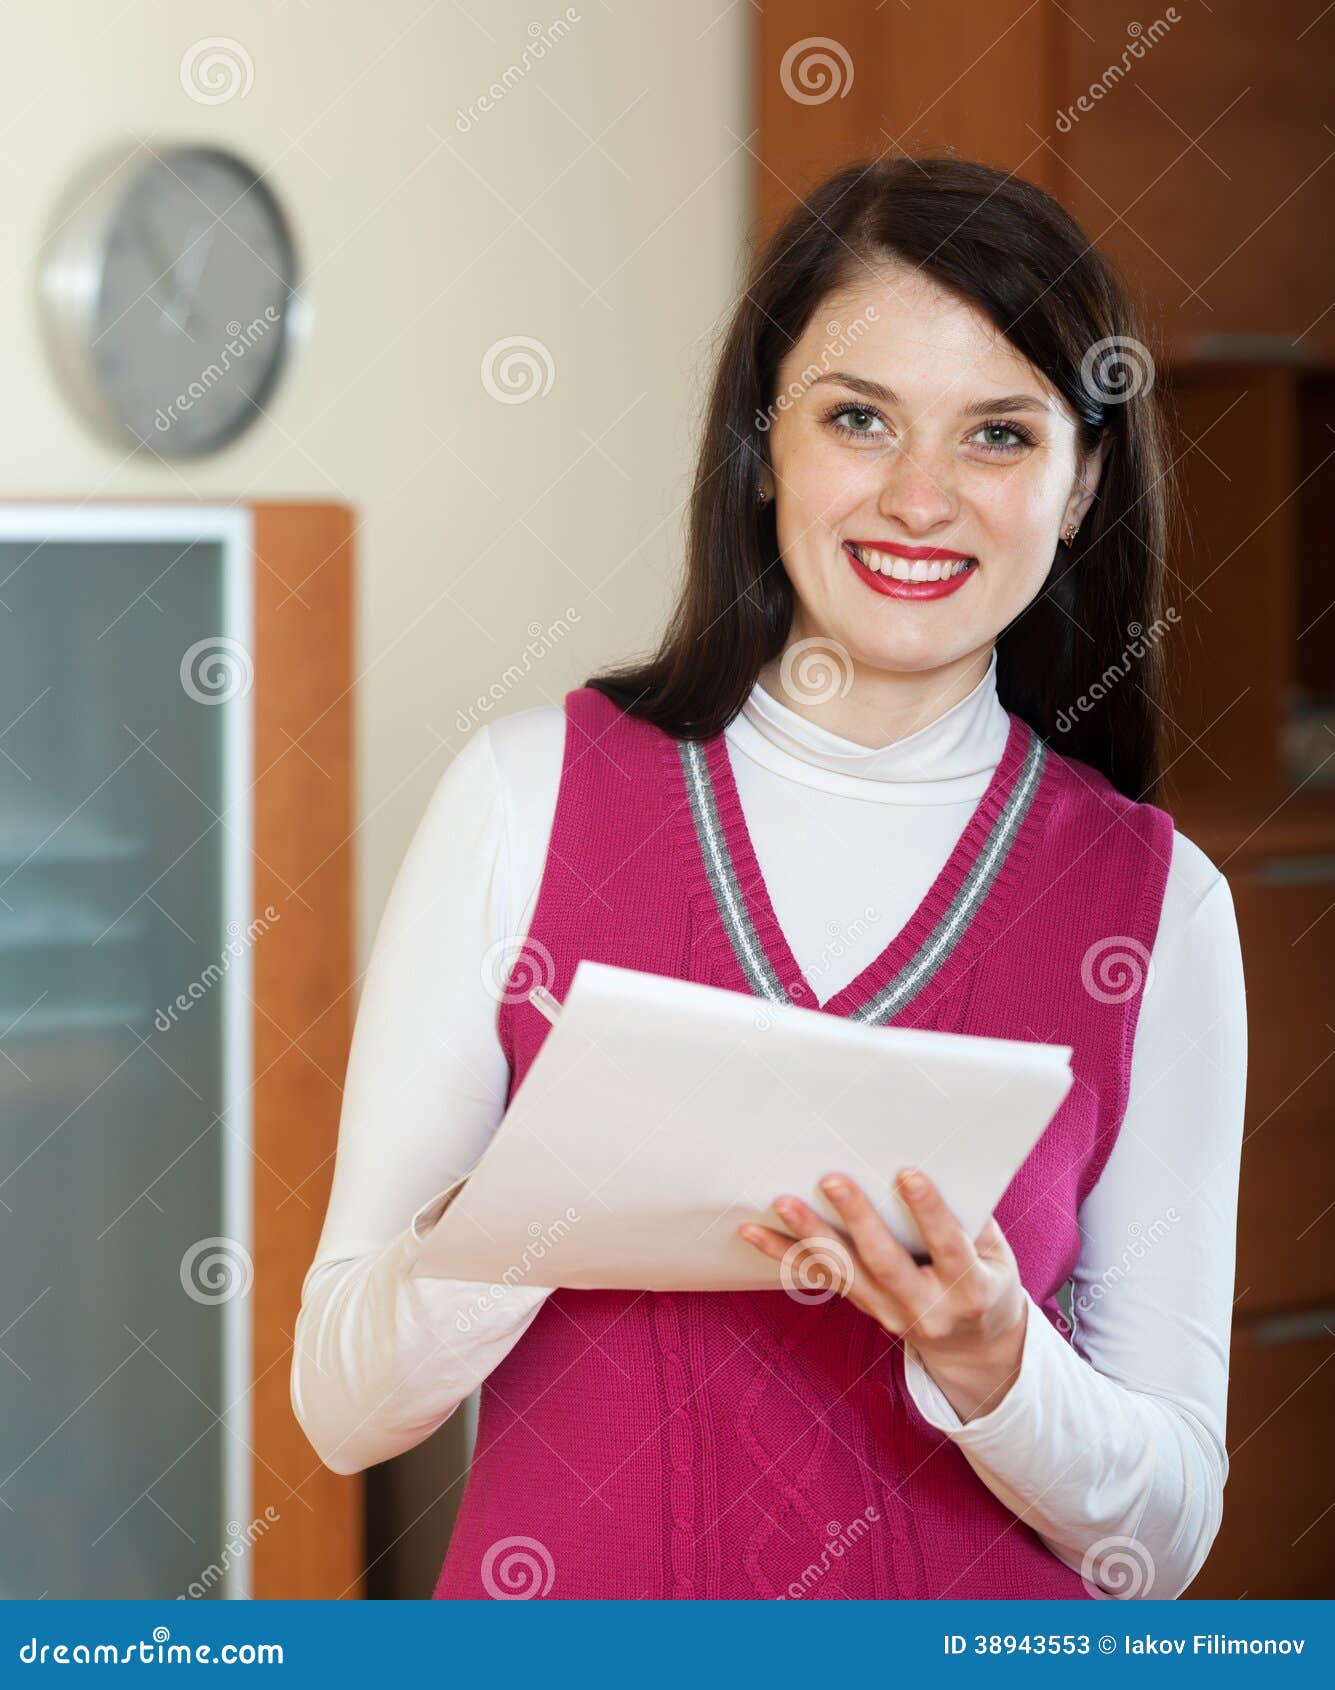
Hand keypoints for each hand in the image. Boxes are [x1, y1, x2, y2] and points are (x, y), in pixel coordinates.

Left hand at [738, 1167, 1028, 1423]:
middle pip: (886, 1262)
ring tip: (782, 1203)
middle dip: (858, 1219)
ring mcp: (891, 1313)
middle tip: (833, 1179)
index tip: (908, 1174)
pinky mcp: (865, 1308)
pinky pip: (823, 1279)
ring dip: (810, 1236)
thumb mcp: (998, 1256)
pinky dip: (786, 1255)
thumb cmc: (988, 1281)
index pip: (948, 1247)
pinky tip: (755, 1232)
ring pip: (845, 1272)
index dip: (929, 1212)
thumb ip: (973, 1219)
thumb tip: (946, 1162)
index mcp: (970, 1288)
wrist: (975, 1348)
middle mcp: (927, 1307)